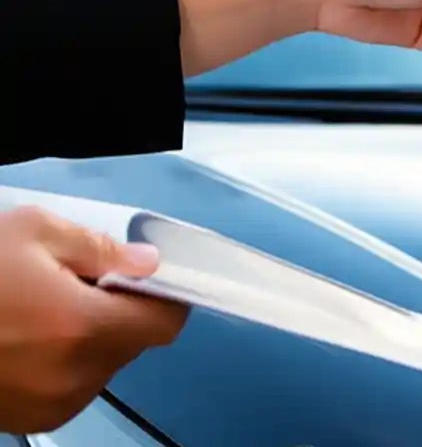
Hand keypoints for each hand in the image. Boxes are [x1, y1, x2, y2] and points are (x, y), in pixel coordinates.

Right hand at [0, 206, 187, 432]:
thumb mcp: (30, 232)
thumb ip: (100, 248)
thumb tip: (148, 264)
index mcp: (83, 326)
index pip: (164, 323)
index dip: (165, 298)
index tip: (149, 281)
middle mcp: (75, 374)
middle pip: (132, 344)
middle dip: (118, 314)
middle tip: (79, 286)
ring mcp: (52, 404)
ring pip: (102, 367)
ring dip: (89, 340)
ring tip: (42, 313)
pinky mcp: (29, 420)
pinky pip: (70, 388)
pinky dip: (62, 365)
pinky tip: (25, 340)